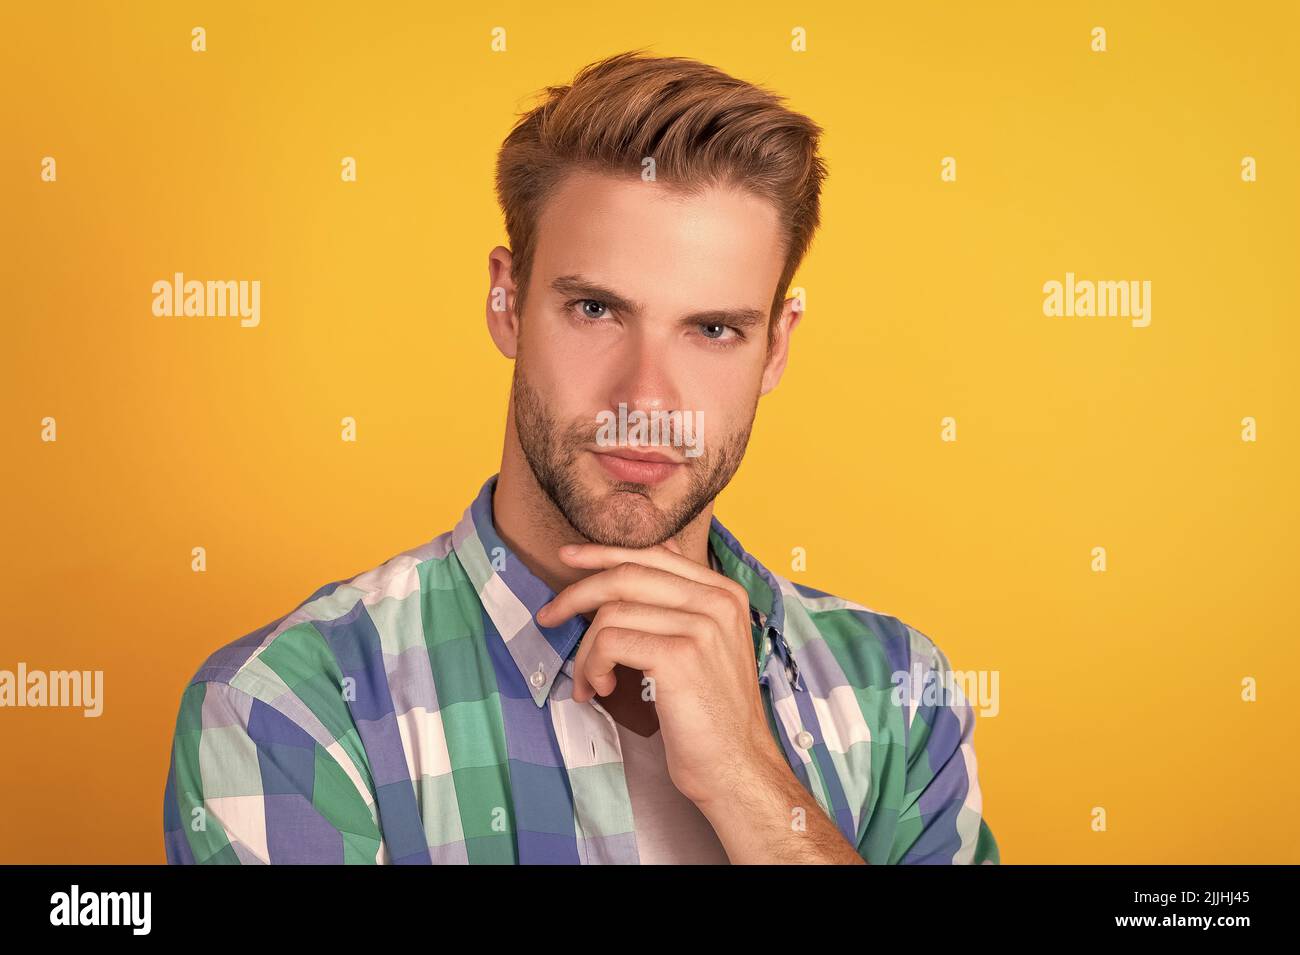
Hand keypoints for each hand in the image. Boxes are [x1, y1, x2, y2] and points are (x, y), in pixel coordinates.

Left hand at [534, 540, 784, 806]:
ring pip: (611, 613)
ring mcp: (700, 626)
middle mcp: (717, 601)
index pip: (654, 554)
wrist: (737, 766)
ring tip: (588, 682)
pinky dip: (591, 667)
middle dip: (577, 594)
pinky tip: (601, 690)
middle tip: (549, 617)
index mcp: (724, 593)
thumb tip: (646, 560)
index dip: (604, 552)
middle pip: (627, 575)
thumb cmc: (713, 713)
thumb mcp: (707, 645)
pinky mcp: (679, 655)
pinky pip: (609, 642)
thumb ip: (682, 603)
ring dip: (584, 652)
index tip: (568, 557)